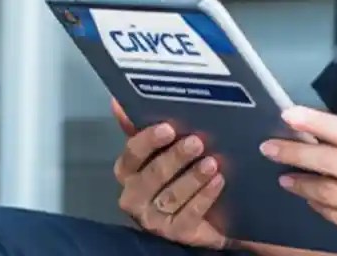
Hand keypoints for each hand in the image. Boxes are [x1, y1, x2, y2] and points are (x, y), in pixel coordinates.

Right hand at [111, 98, 237, 249]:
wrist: (211, 213)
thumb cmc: (182, 172)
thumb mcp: (166, 148)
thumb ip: (143, 126)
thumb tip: (118, 102)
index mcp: (129, 171)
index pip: (131, 154)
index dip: (148, 141)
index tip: (169, 127)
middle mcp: (134, 196)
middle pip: (151, 176)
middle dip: (174, 157)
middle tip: (197, 142)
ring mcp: (153, 218)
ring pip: (170, 196)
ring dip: (192, 177)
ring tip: (213, 162)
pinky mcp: (175, 234)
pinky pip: (188, 215)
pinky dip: (204, 197)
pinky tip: (218, 182)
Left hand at [260, 106, 336, 255]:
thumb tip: (324, 137)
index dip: (317, 124)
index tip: (289, 115)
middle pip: (335, 162)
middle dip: (297, 153)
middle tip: (270, 146)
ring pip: (331, 192)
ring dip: (302, 182)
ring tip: (284, 174)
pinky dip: (318, 205)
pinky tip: (306, 196)